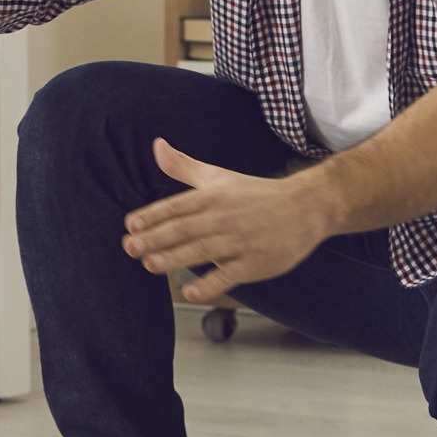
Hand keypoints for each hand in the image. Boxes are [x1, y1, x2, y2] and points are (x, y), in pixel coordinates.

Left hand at [121, 138, 333, 301]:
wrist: (306, 208)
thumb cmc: (257, 194)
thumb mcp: (218, 176)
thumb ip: (184, 166)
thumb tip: (156, 145)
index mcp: (213, 196)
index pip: (177, 206)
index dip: (152, 215)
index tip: (131, 224)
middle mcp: (223, 217)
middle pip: (185, 228)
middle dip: (155, 237)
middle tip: (130, 247)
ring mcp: (239, 242)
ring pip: (202, 250)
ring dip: (175, 258)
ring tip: (150, 264)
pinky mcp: (254, 264)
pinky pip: (228, 275)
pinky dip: (209, 284)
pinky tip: (190, 291)